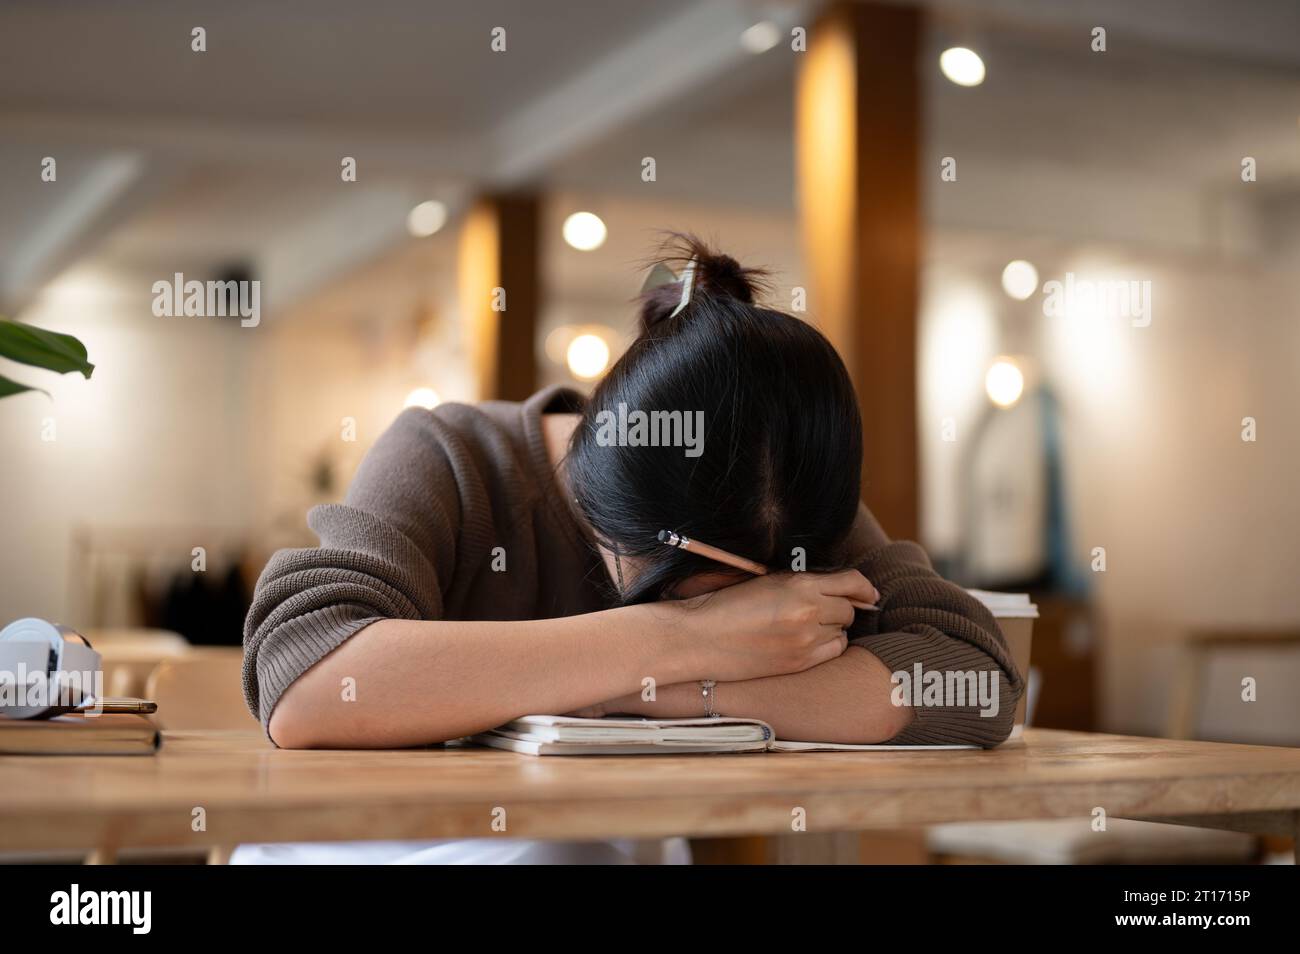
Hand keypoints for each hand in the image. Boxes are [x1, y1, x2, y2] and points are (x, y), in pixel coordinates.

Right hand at [672, 569, 878, 682]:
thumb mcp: (767, 580)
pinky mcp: (799, 663)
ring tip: (808, 624)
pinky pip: (831, 651)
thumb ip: (803, 583)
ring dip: (832, 627)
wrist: (699, 638)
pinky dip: (827, 645)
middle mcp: (809, 612)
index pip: (852, 583)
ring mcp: (805, 641)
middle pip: (849, 609)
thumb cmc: (726, 603)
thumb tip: (839, 588)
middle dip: (841, 607)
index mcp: (800, 585)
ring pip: (842, 632)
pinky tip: (808, 641)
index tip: (867, 592)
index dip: (863, 587)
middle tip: (823, 607)